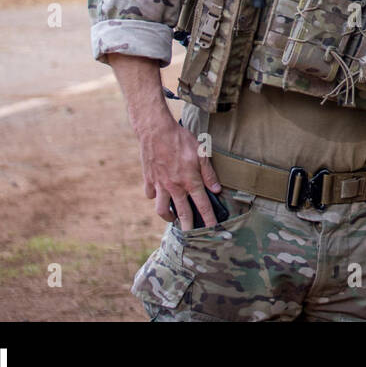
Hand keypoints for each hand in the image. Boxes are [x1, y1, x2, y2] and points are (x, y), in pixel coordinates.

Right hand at [136, 110, 221, 229]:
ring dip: (168, 215)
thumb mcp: (201, 152)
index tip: (214, 230)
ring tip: (173, 217)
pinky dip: (154, 196)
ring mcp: (160, 184)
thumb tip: (216, 189)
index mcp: (190, 180)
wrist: (156, 130)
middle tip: (191, 236)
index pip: (202, 204)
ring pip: (161, 208)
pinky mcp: (149, 179)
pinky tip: (159, 194)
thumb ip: (208, 173)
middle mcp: (175, 186)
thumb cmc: (181, 139)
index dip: (209, 218)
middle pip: (182, 212)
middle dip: (188, 226)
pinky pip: (150, 194)